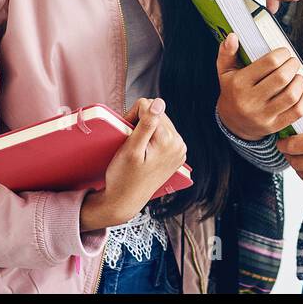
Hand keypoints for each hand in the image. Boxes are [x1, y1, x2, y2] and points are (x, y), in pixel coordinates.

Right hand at [80, 98, 185, 229]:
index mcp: (169, 140)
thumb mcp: (131, 150)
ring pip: (160, 123)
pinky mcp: (176, 155)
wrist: (125, 201)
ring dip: (147, 131)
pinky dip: (153, 139)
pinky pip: (164, 135)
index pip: (148, 107)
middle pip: (156, 114)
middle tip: (131, 144)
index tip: (126, 135)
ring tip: (138, 150)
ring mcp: (179, 150)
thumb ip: (146, 125)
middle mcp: (179, 144)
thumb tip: (159, 102)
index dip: (132, 117)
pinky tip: (146, 153)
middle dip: (141, 123)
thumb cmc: (123, 178)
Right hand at [215, 34, 302, 140]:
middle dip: (293, 65)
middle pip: (282, 77)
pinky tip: (301, 91)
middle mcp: (250, 101)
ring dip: (300, 81)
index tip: (284, 53)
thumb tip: (232, 36)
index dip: (282, 54)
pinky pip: (297, 111)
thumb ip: (227, 53)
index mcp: (239, 84)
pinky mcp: (274, 126)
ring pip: (291, 95)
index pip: (269, 63)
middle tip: (293, 62)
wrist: (232, 124)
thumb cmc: (232, 93)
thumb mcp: (225, 72)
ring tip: (297, 76)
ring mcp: (263, 115)